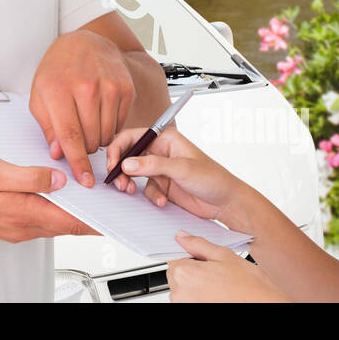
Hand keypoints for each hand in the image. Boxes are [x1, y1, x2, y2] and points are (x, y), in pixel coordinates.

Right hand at [0, 152, 101, 242]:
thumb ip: (29, 177)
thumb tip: (59, 180)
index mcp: (23, 213)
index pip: (72, 221)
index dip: (98, 218)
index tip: (118, 213)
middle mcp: (21, 226)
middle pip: (67, 224)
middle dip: (91, 215)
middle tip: (110, 201)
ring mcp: (13, 228)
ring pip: (53, 222)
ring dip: (73, 213)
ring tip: (89, 197)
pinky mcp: (5, 223)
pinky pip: (38, 220)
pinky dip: (54, 211)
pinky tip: (55, 197)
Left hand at [29, 29, 135, 187]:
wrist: (84, 42)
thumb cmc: (58, 70)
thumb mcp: (40, 95)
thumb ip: (48, 127)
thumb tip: (58, 153)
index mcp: (59, 90)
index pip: (70, 135)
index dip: (77, 162)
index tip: (84, 179)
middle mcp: (86, 87)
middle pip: (91, 138)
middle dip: (84, 148)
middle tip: (79, 138)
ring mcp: (109, 86)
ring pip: (107, 134)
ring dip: (98, 138)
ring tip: (88, 121)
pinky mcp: (125, 88)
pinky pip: (120, 123)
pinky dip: (110, 126)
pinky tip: (100, 112)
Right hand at [104, 125, 252, 231]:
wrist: (226, 203)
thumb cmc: (213, 178)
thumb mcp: (183, 169)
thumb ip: (154, 165)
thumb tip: (128, 163)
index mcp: (165, 138)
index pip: (133, 137)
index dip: (118, 148)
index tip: (113, 163)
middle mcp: (160, 152)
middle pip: (129, 155)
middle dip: (121, 168)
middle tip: (119, 181)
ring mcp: (160, 169)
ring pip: (134, 173)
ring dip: (131, 183)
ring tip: (131, 190)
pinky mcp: (162, 186)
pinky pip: (146, 189)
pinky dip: (150, 196)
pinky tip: (161, 201)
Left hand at [167, 232, 288, 301]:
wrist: (265, 306)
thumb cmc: (250, 286)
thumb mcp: (225, 256)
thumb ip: (199, 244)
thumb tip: (181, 236)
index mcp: (184, 273)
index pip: (173, 257)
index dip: (189, 256)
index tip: (202, 259)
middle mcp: (179, 293)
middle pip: (177, 274)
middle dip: (193, 271)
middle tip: (216, 273)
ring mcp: (185, 306)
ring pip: (184, 290)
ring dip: (197, 286)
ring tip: (220, 286)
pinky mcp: (191, 312)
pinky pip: (191, 300)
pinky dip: (200, 297)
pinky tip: (218, 296)